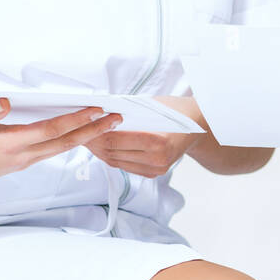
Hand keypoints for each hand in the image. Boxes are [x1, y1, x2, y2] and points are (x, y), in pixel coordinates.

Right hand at [0, 98, 122, 186]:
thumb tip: (5, 102)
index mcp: (11, 144)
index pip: (51, 130)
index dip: (76, 120)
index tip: (96, 110)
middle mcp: (23, 155)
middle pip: (65, 142)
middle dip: (94, 130)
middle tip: (117, 118)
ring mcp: (25, 161)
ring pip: (62, 148)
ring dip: (87, 136)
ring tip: (107, 124)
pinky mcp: (23, 162)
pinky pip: (53, 151)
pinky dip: (71, 141)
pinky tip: (82, 134)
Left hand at [82, 95, 209, 178]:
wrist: (200, 126)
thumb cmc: (177, 110)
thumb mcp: (153, 105)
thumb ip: (129, 112)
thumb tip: (99, 113)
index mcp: (158, 141)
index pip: (115, 140)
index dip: (95, 134)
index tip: (82, 125)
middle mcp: (158, 160)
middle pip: (113, 153)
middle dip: (94, 143)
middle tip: (79, 132)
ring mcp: (156, 169)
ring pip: (116, 162)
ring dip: (100, 151)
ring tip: (87, 139)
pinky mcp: (154, 173)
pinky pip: (125, 166)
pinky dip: (111, 157)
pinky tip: (102, 147)